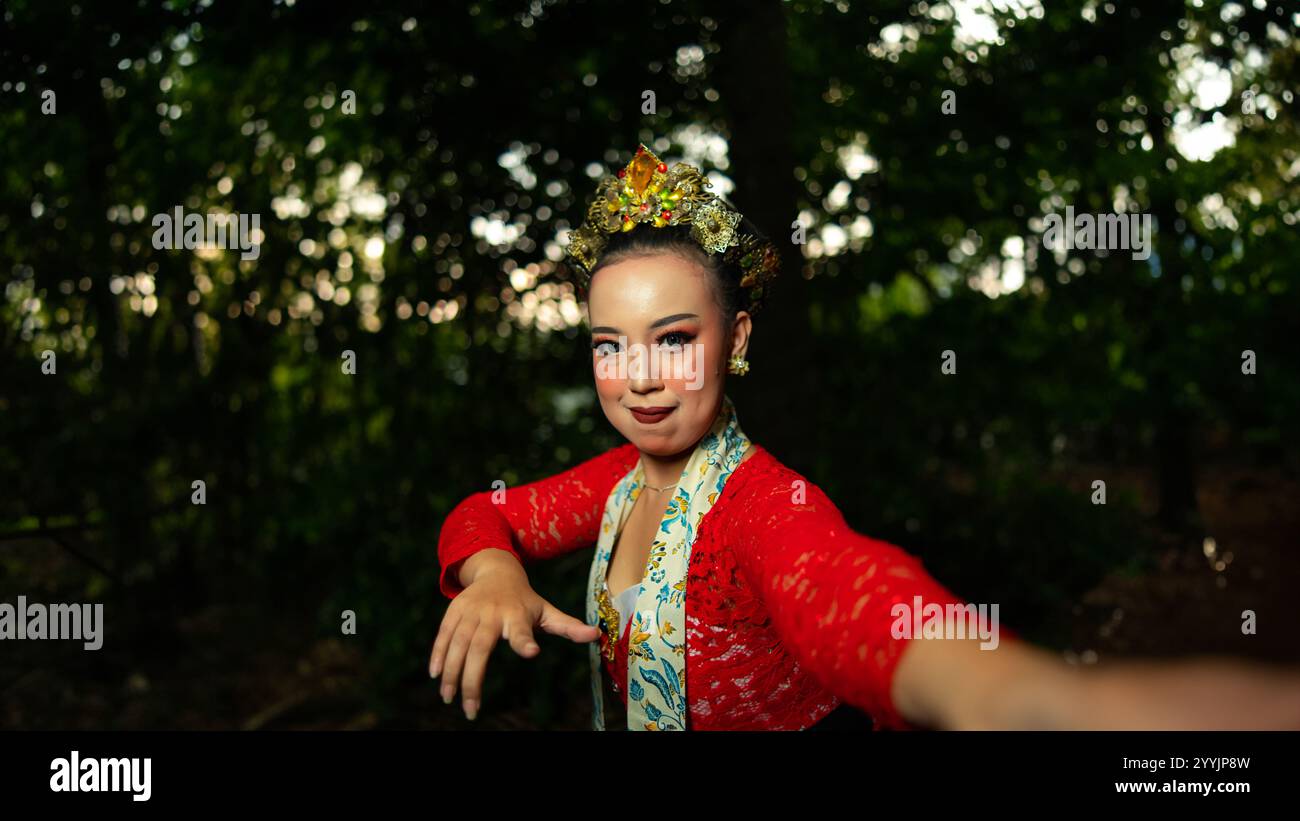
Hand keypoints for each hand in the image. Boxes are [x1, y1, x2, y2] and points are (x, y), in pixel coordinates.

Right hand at [429, 552, 601, 720]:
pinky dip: (437, 654)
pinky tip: (435, 676)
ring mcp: (471, 611)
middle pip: (480, 647)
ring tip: (450, 699)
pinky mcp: (454, 611)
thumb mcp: (546, 611)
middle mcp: (492, 612)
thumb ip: (567, 626)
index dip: (525, 641)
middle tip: (471, 709)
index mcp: (517, 614)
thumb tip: (596, 635)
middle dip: (472, 679)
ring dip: (451, 672)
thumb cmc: (525, 601)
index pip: (521, 631)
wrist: (497, 571)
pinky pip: (443, 634)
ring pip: (458, 643)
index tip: (531, 652)